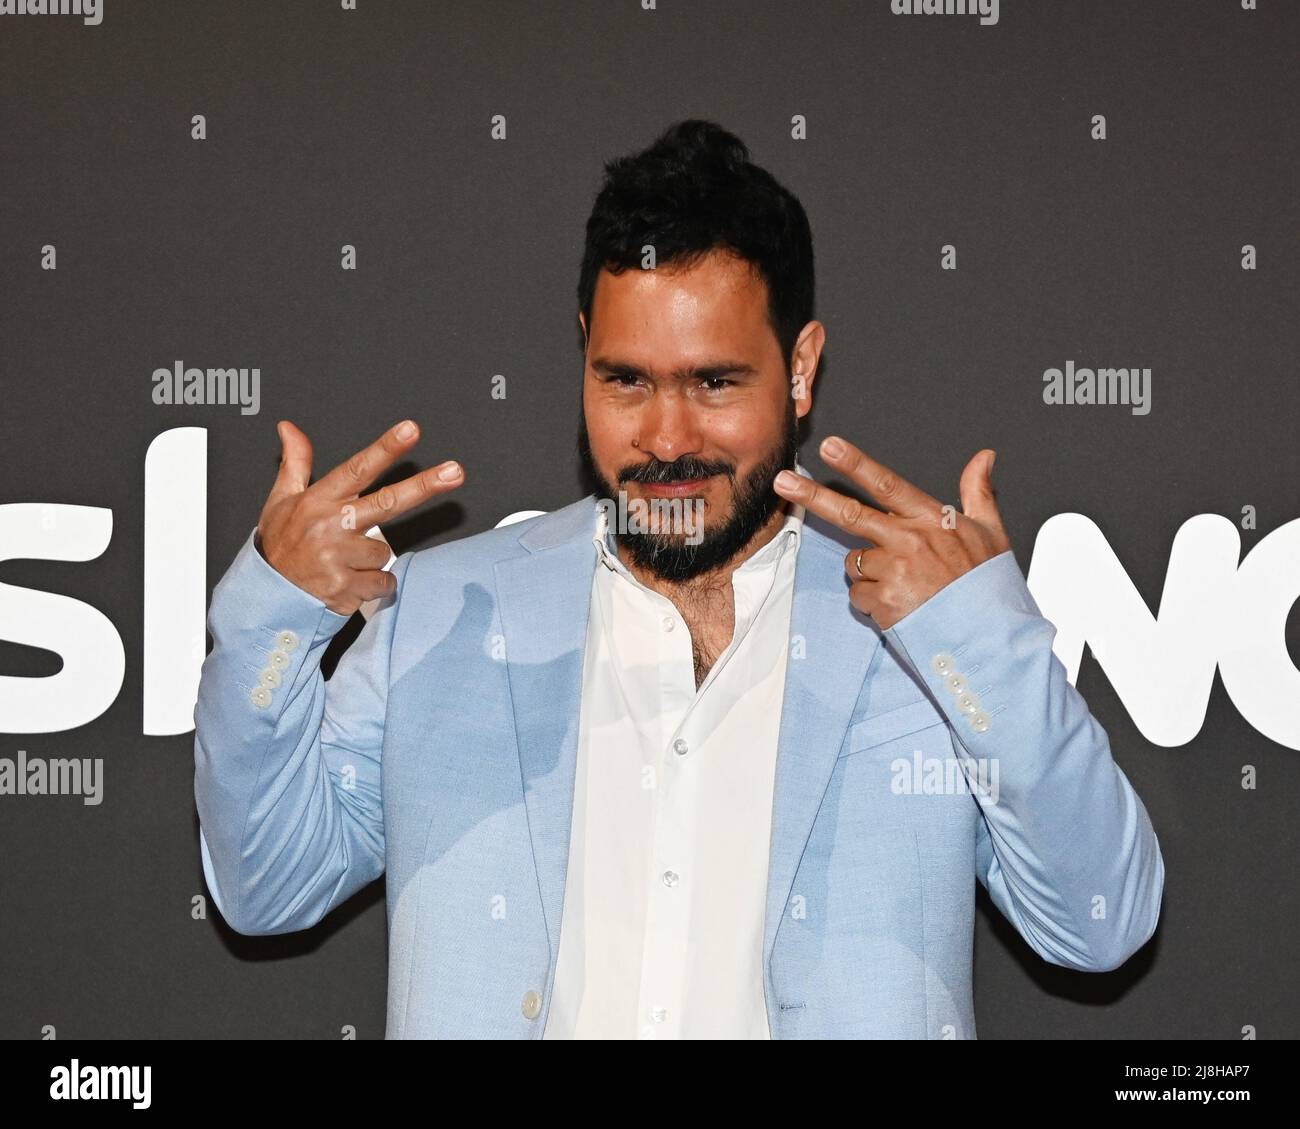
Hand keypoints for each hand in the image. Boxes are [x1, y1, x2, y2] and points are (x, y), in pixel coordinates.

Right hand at [256, 419, 464, 615]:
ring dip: (372, 560)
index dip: (386, 448)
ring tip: (344, 563)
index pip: (358, 468)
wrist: (267, 595)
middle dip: (425, 486)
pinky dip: (373, 585)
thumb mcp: (281, 500)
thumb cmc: (280, 546)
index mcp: (319, 501)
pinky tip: (349, 583)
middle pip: (388, 502)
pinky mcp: (346, 587)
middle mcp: (331, 526)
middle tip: (456, 472)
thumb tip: (290, 428)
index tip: (410, 430)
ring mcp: (339, 557)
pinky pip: (383, 582)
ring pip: (385, 552)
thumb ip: (295, 463)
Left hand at [772, 436, 1010, 629]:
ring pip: (855, 564)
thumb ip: (979, 493)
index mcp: (932, 522)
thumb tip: (985, 456)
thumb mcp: (991, 534)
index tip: (831, 447)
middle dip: (811, 496)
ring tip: (906, 587)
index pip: (888, 486)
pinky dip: (873, 603)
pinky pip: (860, 597)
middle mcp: (910, 543)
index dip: (857, 464)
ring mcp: (895, 573)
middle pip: (850, 515)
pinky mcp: (884, 603)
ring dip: (869, 574)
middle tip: (782, 481)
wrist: (992, 636)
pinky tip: (902, 608)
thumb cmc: (989, 586)